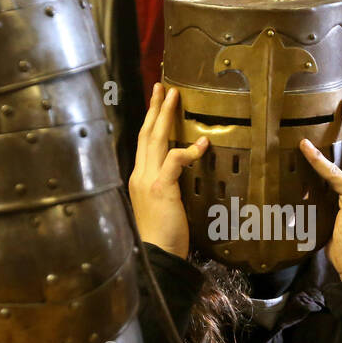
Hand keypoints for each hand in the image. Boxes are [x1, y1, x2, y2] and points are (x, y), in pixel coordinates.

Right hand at [128, 83, 208, 259]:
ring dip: (165, 115)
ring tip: (174, 96)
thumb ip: (166, 187)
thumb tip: (179, 174)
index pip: (144, 143)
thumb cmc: (162, 236)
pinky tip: (203, 144)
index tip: (156, 103)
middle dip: (154, 108)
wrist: (155, 256)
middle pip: (146, 134)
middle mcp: (139, 175)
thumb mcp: (162, 206)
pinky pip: (175, 161)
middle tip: (162, 86)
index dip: (151, 122)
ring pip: (156, 140)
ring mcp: (148, 180)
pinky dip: (188, 150)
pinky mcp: (161, 189)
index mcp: (138, 178)